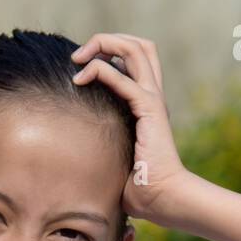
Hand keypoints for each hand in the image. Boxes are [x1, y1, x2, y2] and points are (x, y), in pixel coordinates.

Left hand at [70, 32, 188, 223]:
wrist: (163, 200)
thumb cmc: (141, 190)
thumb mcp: (116, 159)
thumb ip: (104, 145)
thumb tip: (77, 155)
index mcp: (148, 104)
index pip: (136, 59)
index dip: (110, 52)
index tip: (82, 68)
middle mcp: (153, 95)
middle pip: (138, 45)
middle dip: (106, 40)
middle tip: (79, 57)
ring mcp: (153, 100)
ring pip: (134, 49)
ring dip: (103, 44)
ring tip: (78, 60)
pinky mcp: (149, 110)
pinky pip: (123, 78)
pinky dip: (100, 70)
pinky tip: (80, 80)